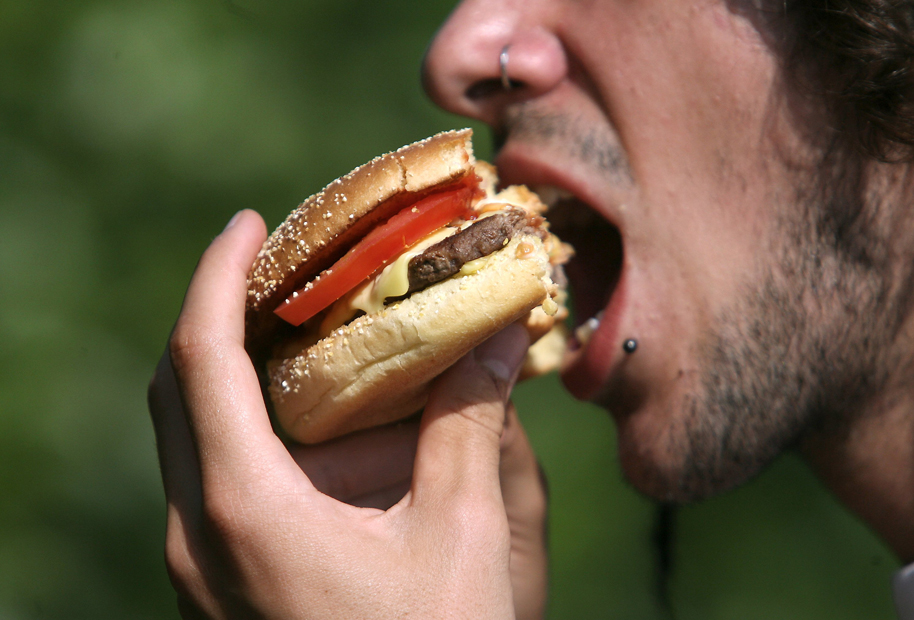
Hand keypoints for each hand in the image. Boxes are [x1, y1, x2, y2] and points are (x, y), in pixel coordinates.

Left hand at [147, 210, 547, 618]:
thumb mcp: (462, 538)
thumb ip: (472, 425)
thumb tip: (500, 335)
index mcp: (243, 511)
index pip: (200, 360)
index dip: (218, 278)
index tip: (248, 224)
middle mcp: (195, 537)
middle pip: (177, 391)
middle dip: (219, 314)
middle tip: (281, 269)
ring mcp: (198, 568)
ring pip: (185, 438)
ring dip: (229, 372)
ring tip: (299, 330)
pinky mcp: (216, 587)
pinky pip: (205, 480)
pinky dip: (241, 426)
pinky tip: (306, 418)